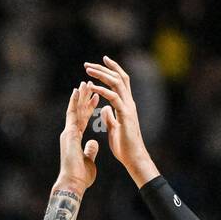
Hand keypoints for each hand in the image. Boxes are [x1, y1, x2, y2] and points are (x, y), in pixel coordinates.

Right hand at [57, 81, 99, 191]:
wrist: (72, 182)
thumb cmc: (80, 176)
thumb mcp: (89, 160)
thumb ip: (90, 150)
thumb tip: (94, 143)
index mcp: (75, 139)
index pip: (83, 119)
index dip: (88, 108)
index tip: (95, 97)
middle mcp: (70, 133)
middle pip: (78, 111)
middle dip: (84, 98)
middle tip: (89, 84)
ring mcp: (68, 133)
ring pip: (74, 110)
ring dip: (80, 96)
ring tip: (84, 82)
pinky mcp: (69, 134)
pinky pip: (72, 114)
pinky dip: (75, 102)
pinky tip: (77, 91)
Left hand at [83, 56, 156, 183]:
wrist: (133, 157)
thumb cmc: (124, 146)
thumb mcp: (113, 128)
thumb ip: (109, 116)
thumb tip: (104, 108)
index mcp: (125, 105)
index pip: (120, 82)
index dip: (112, 70)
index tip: (101, 61)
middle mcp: (129, 103)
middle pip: (119, 78)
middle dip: (104, 68)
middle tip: (87, 64)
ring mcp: (128, 108)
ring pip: (117, 84)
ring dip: (102, 75)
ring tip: (88, 71)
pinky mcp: (125, 115)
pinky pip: (114, 98)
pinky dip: (102, 91)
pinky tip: (92, 87)